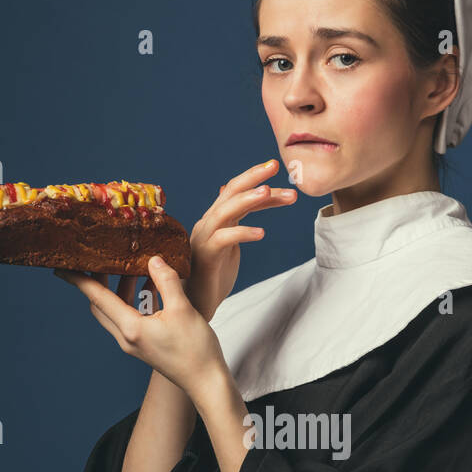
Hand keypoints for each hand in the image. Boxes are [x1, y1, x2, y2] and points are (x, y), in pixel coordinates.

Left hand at [54, 255, 227, 401]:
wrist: (206, 381)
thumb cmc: (196, 350)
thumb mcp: (183, 309)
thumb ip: (166, 281)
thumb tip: (154, 260)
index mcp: (131, 328)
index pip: (98, 298)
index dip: (79, 281)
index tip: (62, 268)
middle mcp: (127, 338)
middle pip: (101, 306)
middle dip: (98, 282)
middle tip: (101, 262)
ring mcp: (134, 344)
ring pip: (116, 312)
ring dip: (120, 290)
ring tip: (134, 269)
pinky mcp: (144, 346)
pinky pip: (130, 318)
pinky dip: (134, 301)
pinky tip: (151, 287)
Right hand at [186, 158, 296, 320]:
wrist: (196, 305)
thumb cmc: (213, 277)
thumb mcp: (230, 246)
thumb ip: (237, 223)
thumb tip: (245, 200)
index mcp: (214, 220)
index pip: (234, 191)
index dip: (254, 178)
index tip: (275, 166)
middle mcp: (207, 224)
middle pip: (230, 192)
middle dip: (253, 177)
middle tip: (275, 166)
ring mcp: (204, 239)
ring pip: (225, 211)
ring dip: (248, 199)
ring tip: (269, 192)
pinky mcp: (206, 256)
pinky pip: (224, 238)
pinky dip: (243, 233)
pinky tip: (262, 233)